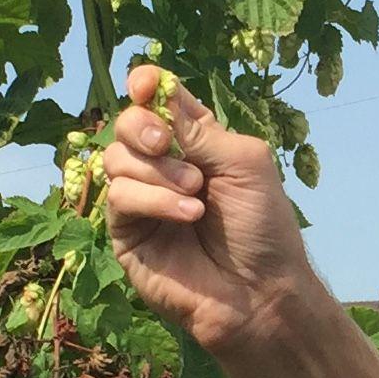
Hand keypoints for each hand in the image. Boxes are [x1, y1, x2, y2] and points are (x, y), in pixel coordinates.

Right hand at [103, 65, 315, 354]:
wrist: (260, 292)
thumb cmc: (263, 228)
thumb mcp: (244, 164)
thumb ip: (201, 130)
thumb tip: (156, 93)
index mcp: (195, 143)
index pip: (158, 103)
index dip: (146, 87)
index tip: (145, 85)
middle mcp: (163, 167)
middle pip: (126, 124)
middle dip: (142, 126)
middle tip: (169, 144)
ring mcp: (141, 200)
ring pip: (115, 158)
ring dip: (157, 171)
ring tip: (195, 194)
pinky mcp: (126, 233)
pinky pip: (119, 197)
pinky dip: (152, 199)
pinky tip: (187, 214)